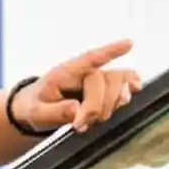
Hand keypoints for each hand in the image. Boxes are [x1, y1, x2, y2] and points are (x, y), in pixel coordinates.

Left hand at [12, 39, 142, 133]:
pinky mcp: (105, 91)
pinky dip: (130, 89)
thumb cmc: (35, 106)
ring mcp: (96, 81)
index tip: (129, 44)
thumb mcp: (36, 112)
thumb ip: (55, 112)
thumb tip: (76, 108)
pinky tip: (133, 94)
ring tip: (92, 121)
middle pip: (104, 80)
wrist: (35, 111)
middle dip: (97, 106)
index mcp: (64, 72)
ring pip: (118, 83)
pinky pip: (124, 84)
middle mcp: (84, 72)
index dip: (109, 51)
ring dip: (111, 105)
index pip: (89, 58)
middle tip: (80, 125)